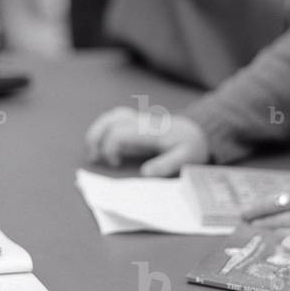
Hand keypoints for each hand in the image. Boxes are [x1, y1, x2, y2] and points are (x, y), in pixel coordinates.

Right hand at [85, 106, 208, 175]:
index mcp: (149, 131)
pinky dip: (104, 128)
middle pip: (110, 121)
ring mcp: (138, 120)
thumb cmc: (191, 146)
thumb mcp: (185, 158)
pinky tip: (102, 141)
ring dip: (97, 131)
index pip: (119, 133)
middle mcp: (140, 122)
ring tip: (92, 151)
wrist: (197, 131)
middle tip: (93, 158)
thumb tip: (144, 173)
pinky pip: (115, 119)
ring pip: (111, 117)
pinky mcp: (136, 123)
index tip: (115, 164)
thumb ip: (166, 165)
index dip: (110, 148)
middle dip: (95, 137)